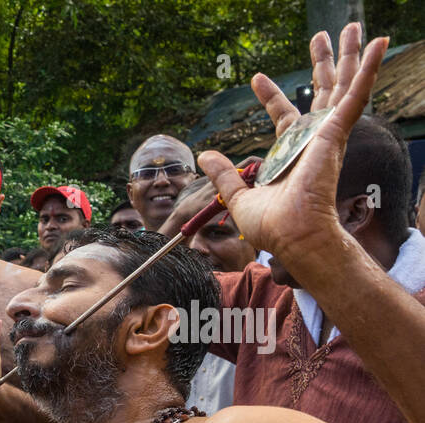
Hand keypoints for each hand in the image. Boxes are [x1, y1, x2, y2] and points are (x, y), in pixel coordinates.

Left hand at [197, 23, 388, 262]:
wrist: (292, 235)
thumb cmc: (272, 225)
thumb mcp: (238, 195)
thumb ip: (224, 173)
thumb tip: (204, 155)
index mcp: (291, 152)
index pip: (283, 115)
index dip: (271, 95)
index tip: (257, 78)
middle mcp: (313, 139)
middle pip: (321, 92)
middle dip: (323, 63)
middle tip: (323, 36)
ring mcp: (327, 134)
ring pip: (343, 84)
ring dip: (350, 55)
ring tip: (355, 26)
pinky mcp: (336, 132)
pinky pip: (357, 94)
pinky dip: (369, 69)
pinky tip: (380, 44)